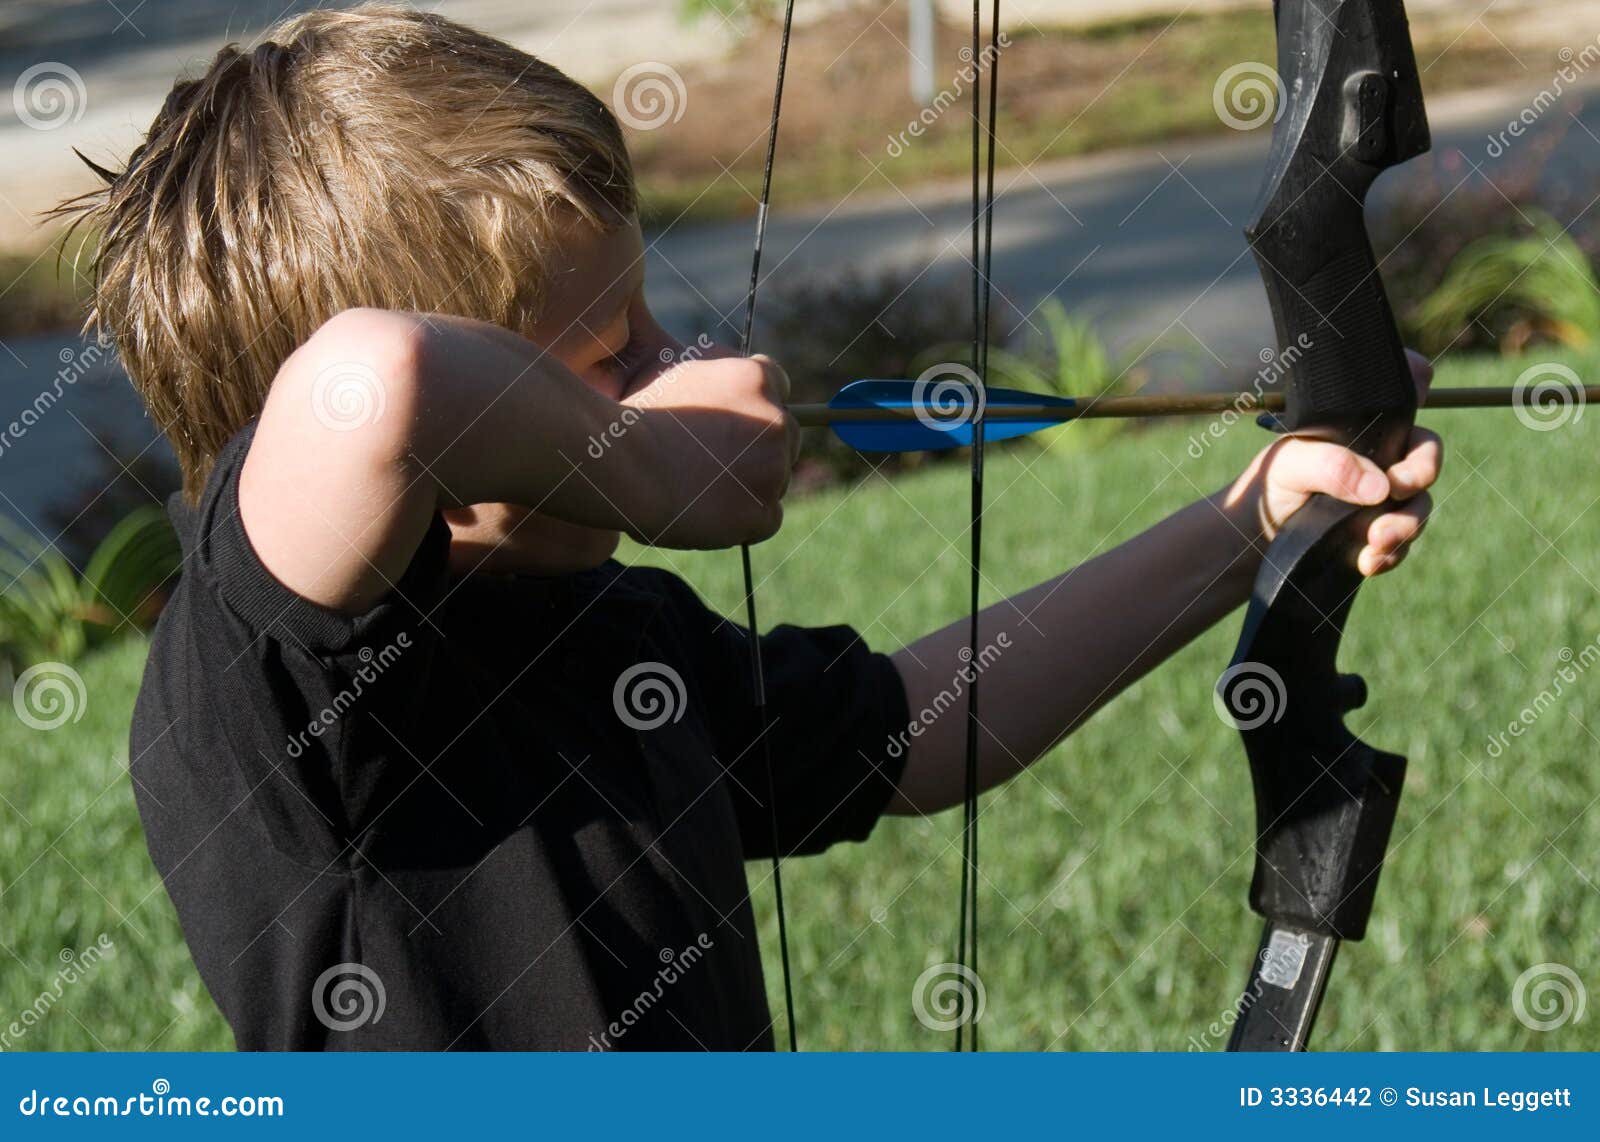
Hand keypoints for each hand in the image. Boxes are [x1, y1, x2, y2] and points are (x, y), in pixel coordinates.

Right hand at [625, 354, 799, 548]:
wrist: (620, 465)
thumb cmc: (632, 418)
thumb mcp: (673, 372)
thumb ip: (712, 374)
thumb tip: (725, 383)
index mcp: (756, 377)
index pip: (777, 385)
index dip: (755, 405)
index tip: (736, 422)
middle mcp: (775, 420)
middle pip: (785, 435)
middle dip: (759, 448)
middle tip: (715, 462)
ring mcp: (773, 468)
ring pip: (777, 479)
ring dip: (750, 485)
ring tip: (701, 488)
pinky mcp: (763, 510)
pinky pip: (768, 519)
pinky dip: (744, 522)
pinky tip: (709, 514)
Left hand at [1225, 350, 1441, 576]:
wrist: (1255, 535)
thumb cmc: (1273, 483)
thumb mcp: (1290, 465)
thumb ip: (1331, 465)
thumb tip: (1381, 488)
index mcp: (1364, 427)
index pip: (1403, 396)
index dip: (1419, 384)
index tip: (1417, 399)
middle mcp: (1382, 457)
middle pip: (1425, 456)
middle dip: (1420, 475)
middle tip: (1398, 490)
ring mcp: (1385, 497)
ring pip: (1419, 505)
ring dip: (1406, 525)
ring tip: (1376, 541)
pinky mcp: (1381, 533)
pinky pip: (1403, 543)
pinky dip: (1392, 554)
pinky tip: (1370, 561)